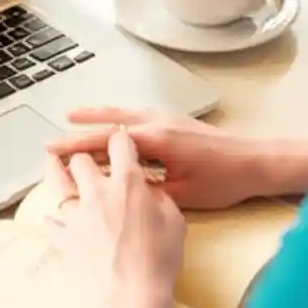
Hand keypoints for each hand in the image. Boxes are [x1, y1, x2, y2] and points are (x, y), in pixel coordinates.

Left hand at [43, 131, 183, 307]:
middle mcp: (97, 192)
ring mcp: (76, 215)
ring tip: (52, 161)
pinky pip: (50, 222)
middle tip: (88, 160)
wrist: (132, 297)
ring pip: (56, 180)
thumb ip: (161, 199)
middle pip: (81, 158)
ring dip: (55, 169)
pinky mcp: (62, 238)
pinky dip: (53, 220)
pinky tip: (54, 220)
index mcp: (127, 183)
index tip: (120, 142)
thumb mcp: (176, 223)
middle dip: (86, 156)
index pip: (119, 144)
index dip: (120, 139)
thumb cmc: (159, 260)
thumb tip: (151, 191)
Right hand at [48, 107, 269, 210]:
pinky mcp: (174, 122)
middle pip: (108, 123)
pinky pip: (136, 115)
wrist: (255, 161)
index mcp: (157, 139)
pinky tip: (111, 122)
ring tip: (73, 117)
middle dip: (79, 130)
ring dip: (97, 116)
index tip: (54, 150)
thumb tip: (118, 187)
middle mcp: (158, 122)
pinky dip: (117, 116)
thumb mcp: (182, 193)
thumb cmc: (224, 180)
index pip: (107, 141)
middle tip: (52, 138)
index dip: (77, 146)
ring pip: (122, 113)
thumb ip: (146, 187)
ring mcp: (167, 118)